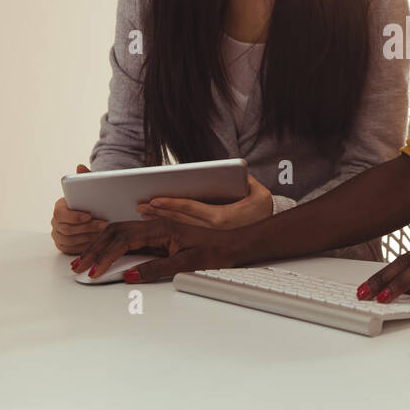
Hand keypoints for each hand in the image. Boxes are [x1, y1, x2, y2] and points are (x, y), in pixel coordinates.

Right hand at [51, 164, 108, 254]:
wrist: (92, 213)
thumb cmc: (89, 201)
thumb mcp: (89, 189)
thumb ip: (85, 178)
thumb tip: (80, 166)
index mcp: (59, 207)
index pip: (61, 213)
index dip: (74, 216)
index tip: (89, 216)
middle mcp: (55, 222)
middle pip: (67, 229)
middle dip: (87, 228)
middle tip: (104, 224)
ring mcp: (58, 235)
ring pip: (70, 240)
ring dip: (88, 237)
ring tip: (103, 233)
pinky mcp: (63, 245)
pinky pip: (72, 249)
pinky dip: (85, 246)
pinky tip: (98, 241)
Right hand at [71, 216, 247, 280]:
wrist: (236, 244)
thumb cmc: (217, 251)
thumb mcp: (187, 263)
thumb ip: (156, 269)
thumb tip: (130, 276)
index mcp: (161, 227)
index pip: (123, 240)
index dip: (105, 256)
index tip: (93, 271)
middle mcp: (156, 224)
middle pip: (115, 232)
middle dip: (94, 249)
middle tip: (78, 267)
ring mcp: (157, 229)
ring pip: (120, 233)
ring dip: (101, 247)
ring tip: (85, 262)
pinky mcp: (160, 236)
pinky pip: (130, 238)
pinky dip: (113, 247)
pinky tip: (106, 256)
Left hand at [136, 173, 273, 229]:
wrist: (268, 235)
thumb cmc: (262, 211)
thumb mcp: (258, 192)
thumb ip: (243, 178)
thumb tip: (232, 169)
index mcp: (221, 217)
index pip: (190, 208)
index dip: (170, 203)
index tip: (155, 199)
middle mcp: (211, 229)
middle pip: (179, 218)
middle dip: (158, 211)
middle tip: (141, 205)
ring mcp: (207, 236)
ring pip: (178, 226)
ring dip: (160, 219)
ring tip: (144, 212)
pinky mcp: (205, 240)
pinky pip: (182, 232)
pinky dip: (168, 226)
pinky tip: (158, 220)